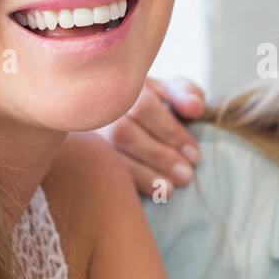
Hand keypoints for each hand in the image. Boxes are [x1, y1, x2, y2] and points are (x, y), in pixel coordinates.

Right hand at [98, 77, 205, 197]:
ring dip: (143, 174)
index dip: (171, 133)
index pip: (144, 108)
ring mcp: (87, 130)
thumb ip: (185, 94)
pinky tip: (150, 193)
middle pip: (124, 132)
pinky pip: (101, 171)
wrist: (117, 111)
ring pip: (110, 155)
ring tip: (170, 189)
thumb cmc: (150, 100)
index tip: (195, 155)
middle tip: (186, 176)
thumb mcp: (168, 90)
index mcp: (123, 85)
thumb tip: (195, 108)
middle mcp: (99, 106)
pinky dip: (128, 183)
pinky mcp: (83, 153)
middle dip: (159, 156)